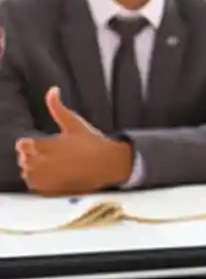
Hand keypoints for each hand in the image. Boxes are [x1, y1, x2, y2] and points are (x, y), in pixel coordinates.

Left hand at [16, 87, 132, 195]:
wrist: (109, 163)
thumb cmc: (92, 141)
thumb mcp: (74, 122)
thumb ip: (57, 107)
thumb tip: (52, 89)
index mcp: (49, 146)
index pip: (23, 145)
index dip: (27, 144)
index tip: (35, 143)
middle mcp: (46, 163)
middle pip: (23, 160)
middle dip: (30, 156)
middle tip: (45, 153)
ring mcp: (49, 178)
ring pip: (27, 174)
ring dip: (32, 169)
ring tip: (47, 164)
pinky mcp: (53, 189)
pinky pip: (35, 186)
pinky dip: (38, 181)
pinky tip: (49, 175)